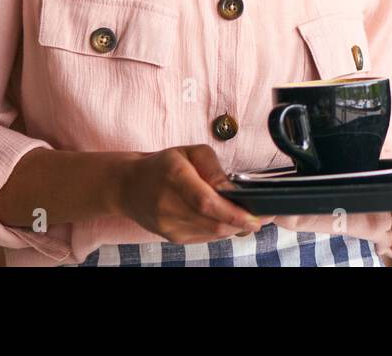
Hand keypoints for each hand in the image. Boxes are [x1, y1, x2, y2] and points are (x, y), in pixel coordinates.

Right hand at [114, 144, 267, 243]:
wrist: (128, 186)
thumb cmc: (163, 165)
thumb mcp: (190, 153)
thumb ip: (214, 168)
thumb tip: (232, 190)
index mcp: (175, 177)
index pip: (206, 202)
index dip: (233, 213)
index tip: (255, 217)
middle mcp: (168, 205)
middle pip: (212, 223)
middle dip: (242, 223)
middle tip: (264, 217)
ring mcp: (168, 226)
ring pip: (211, 234)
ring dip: (234, 228)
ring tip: (249, 217)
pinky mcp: (171, 237)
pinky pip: (204, 238)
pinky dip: (220, 230)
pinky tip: (228, 221)